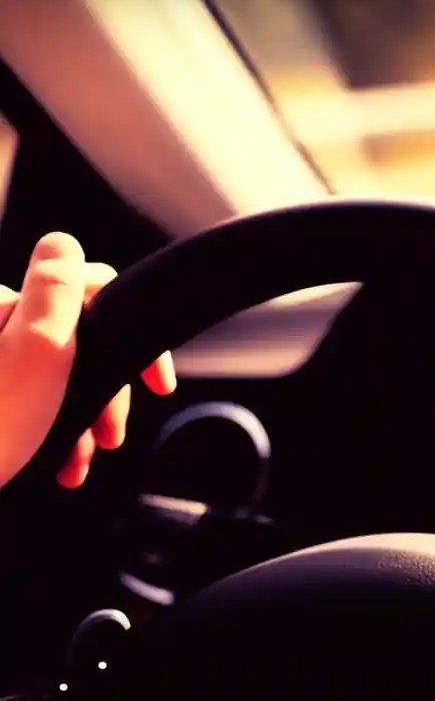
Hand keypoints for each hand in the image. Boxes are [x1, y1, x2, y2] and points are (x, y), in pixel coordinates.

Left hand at [0, 233, 175, 489]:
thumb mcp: (36, 351)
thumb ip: (55, 289)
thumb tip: (62, 240)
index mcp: (4, 304)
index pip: (90, 293)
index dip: (129, 337)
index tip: (155, 384)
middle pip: (78, 338)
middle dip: (104, 390)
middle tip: (110, 437)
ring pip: (59, 372)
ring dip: (81, 417)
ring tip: (78, 460)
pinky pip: (34, 395)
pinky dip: (53, 427)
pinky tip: (55, 458)